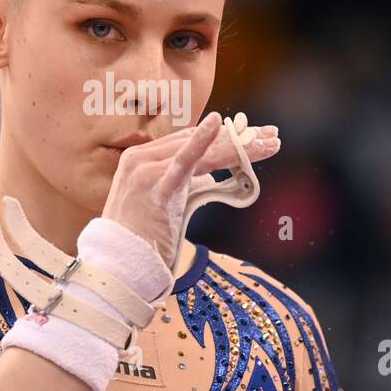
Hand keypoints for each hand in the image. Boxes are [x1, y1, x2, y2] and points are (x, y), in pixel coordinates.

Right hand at [100, 112, 281, 267]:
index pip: (190, 141)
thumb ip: (181, 186)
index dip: (223, 137)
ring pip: (202, 151)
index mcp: (140, 159)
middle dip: (239, 138)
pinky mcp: (155, 188)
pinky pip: (183, 161)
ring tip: (270, 140)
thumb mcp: (160, 206)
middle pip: (199, 141)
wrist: (118, 266)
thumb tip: (206, 178)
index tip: (253, 137)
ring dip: (239, 145)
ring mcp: (146, 171)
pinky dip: (201, 141)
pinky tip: (217, 124)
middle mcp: (141, 159)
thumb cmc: (139, 241)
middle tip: (272, 134)